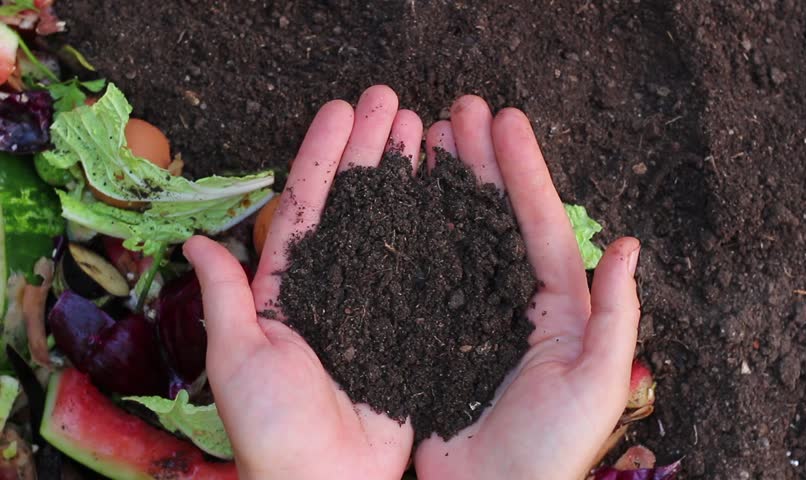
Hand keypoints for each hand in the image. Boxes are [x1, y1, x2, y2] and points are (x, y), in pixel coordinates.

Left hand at [183, 86, 422, 478]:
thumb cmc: (273, 428)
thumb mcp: (238, 358)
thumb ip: (225, 297)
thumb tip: (195, 244)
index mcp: (291, 285)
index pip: (308, 204)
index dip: (324, 154)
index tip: (343, 110)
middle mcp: (337, 285)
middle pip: (357, 203)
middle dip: (373, 150)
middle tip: (394, 102)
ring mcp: (378, 302)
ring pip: (395, 226)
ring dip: (408, 177)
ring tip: (426, 131)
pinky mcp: (412, 326)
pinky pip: (427, 269)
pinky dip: (439, 230)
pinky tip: (452, 195)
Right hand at [413, 96, 640, 479]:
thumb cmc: (551, 451)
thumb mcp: (596, 384)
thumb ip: (615, 315)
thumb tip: (626, 245)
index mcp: (557, 307)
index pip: (538, 223)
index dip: (522, 170)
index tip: (503, 121)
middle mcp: (512, 300)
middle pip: (495, 216)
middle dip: (479, 162)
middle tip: (457, 112)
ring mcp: (470, 313)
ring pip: (457, 235)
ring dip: (445, 186)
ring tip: (425, 140)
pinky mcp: (432, 333)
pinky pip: (424, 272)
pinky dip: (413, 234)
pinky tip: (398, 203)